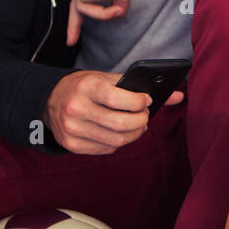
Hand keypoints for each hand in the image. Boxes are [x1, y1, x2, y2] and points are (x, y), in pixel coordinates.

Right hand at [42, 70, 182, 154]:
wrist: (49, 99)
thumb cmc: (85, 87)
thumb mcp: (106, 79)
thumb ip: (139, 87)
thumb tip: (178, 96)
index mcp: (86, 88)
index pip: (117, 99)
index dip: (138, 102)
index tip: (145, 101)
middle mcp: (76, 109)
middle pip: (120, 124)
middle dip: (140, 121)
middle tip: (143, 115)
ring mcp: (72, 129)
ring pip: (116, 141)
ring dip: (134, 134)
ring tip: (135, 125)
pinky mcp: (71, 145)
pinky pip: (107, 149)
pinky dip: (119, 143)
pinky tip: (117, 132)